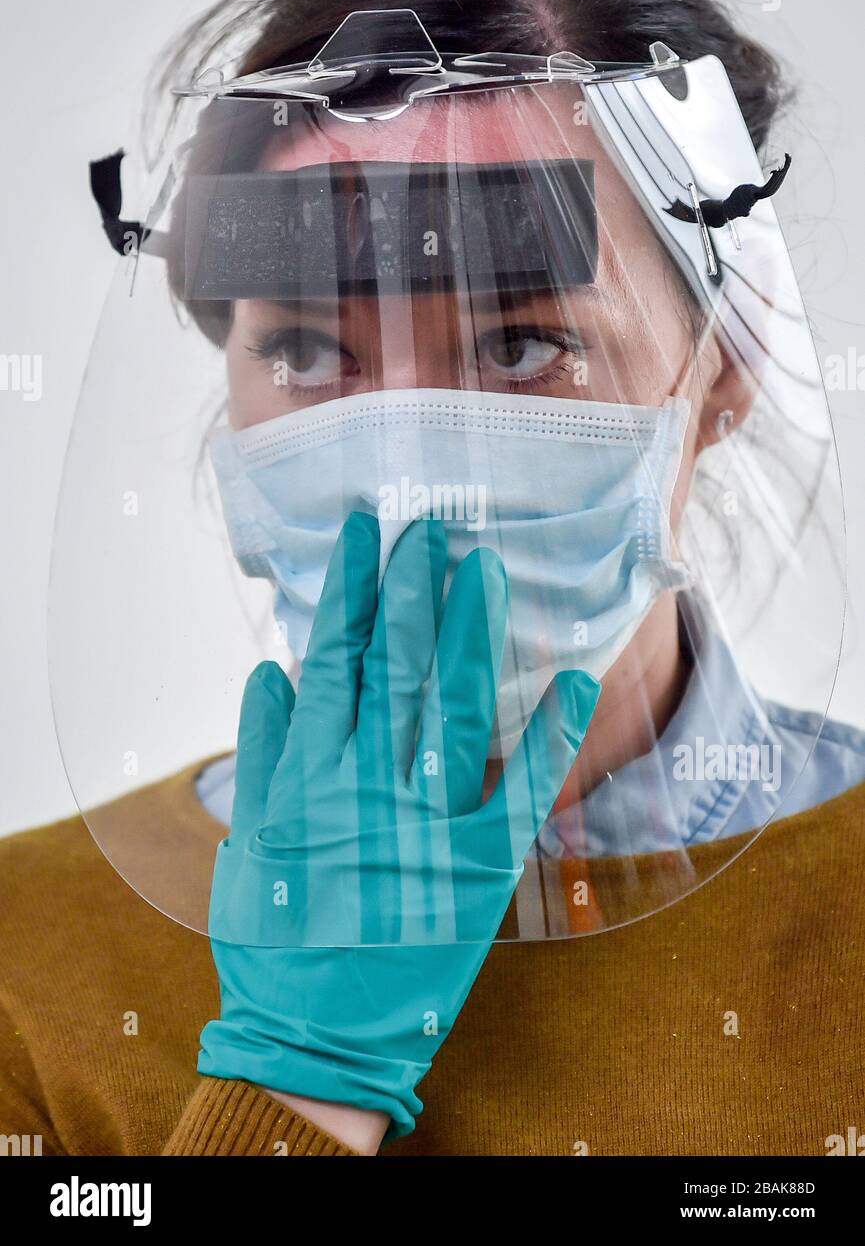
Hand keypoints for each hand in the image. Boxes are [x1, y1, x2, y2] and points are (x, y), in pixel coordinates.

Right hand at [198, 512, 598, 1140]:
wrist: (315, 1040)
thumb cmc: (274, 941)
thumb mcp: (249, 847)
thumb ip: (259, 757)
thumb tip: (275, 669)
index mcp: (310, 776)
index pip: (333, 658)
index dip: (349, 590)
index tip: (363, 532)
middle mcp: (368, 788)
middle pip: (395, 668)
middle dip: (411, 591)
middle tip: (429, 527)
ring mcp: (426, 826)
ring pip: (451, 709)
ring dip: (467, 635)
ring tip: (484, 568)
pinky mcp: (479, 870)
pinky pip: (521, 793)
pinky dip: (548, 737)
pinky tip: (574, 681)